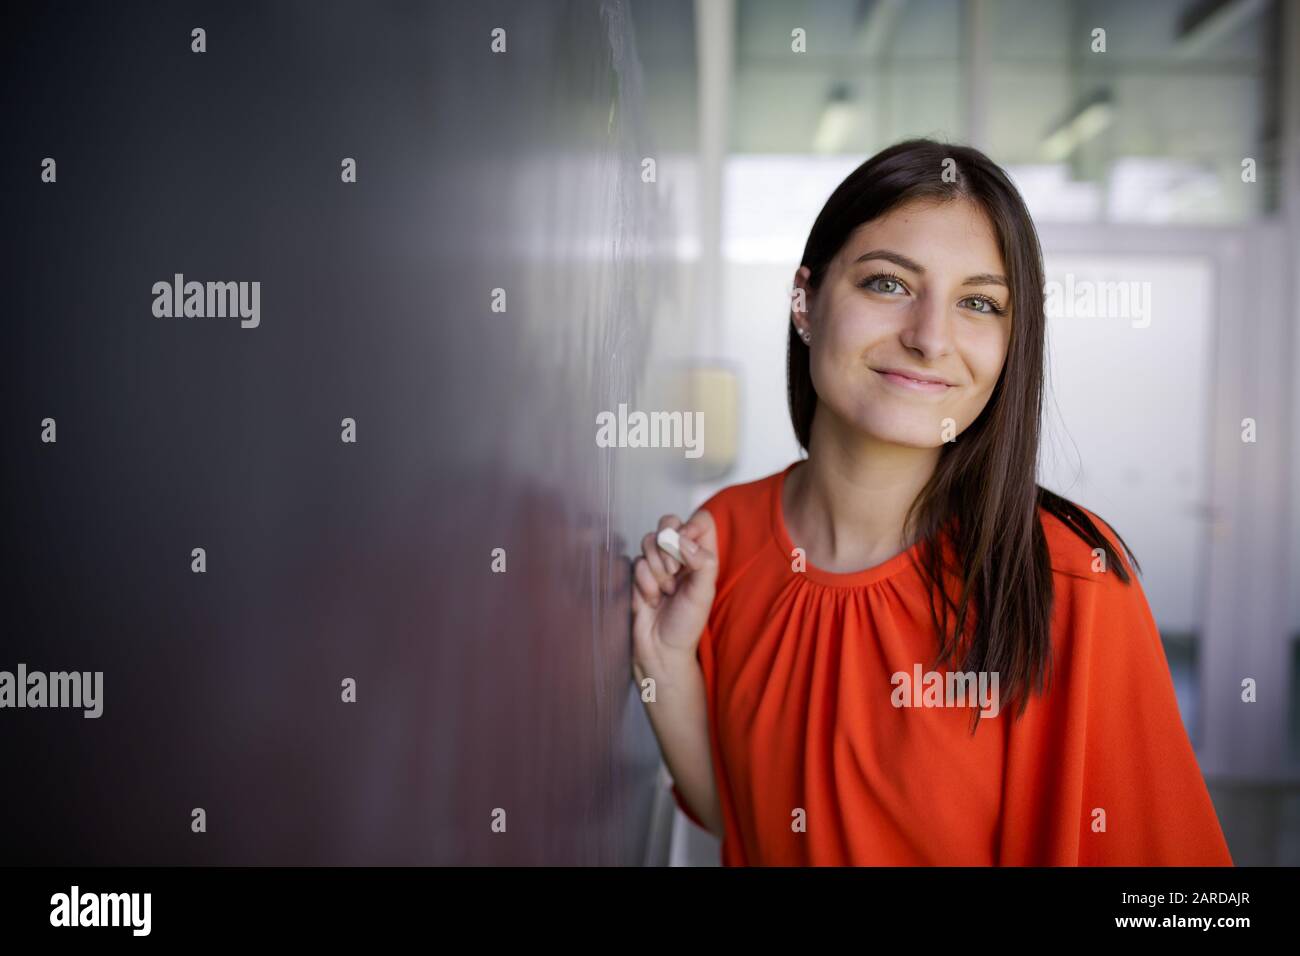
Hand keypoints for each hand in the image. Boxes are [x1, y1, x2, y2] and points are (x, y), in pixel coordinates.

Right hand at [631, 509, 718, 673]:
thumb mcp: (704, 594)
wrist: (660, 650)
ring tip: (666, 592)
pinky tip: (652, 600)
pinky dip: (645, 583)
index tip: (685, 543)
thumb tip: (684, 539)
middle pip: (670, 522)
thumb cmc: (686, 626)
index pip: (701, 520)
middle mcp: (681, 555)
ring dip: (657, 570)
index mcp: (703, 556)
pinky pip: (636, 562)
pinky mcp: (639, 573)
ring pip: (649, 540)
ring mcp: (658, 563)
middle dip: (668, 547)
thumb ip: (702, 562)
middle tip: (674, 572)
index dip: (691, 526)